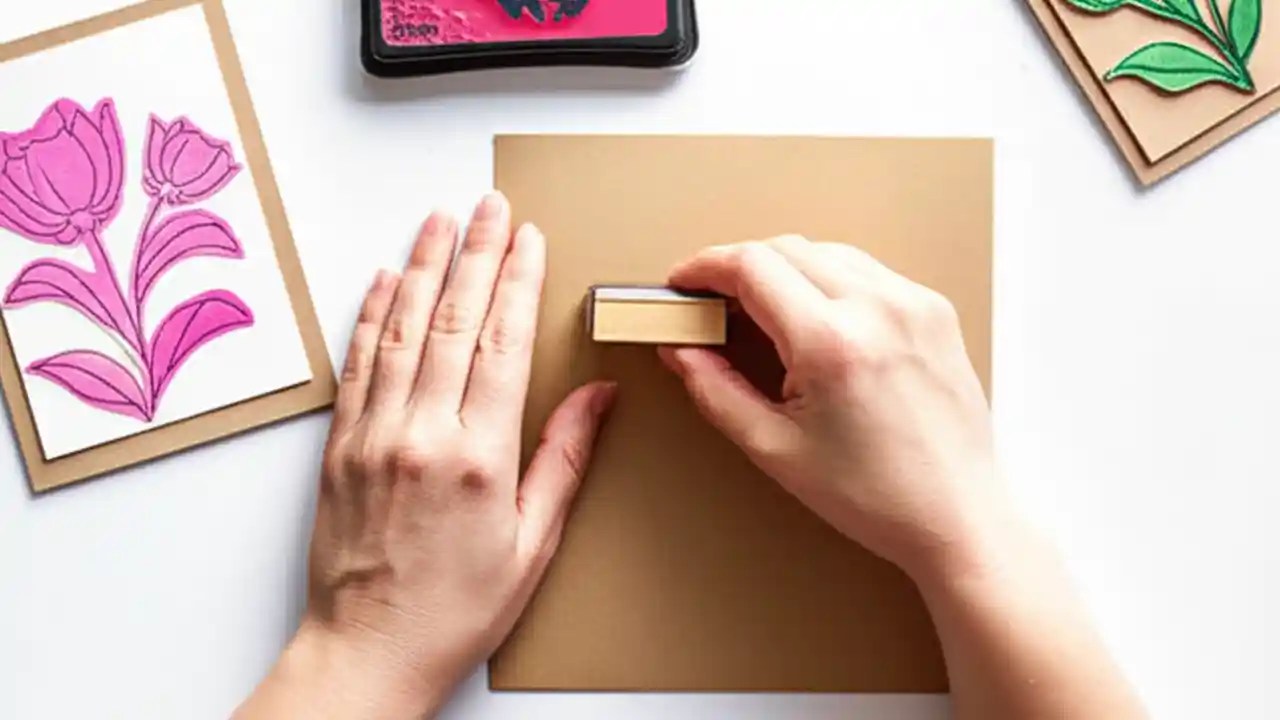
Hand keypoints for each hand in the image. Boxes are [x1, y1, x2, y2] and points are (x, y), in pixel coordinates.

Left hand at [236, 193, 615, 718]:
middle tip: (488, 205)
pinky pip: (357, 364)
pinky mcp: (339, 446)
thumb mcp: (533, 544)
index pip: (502, 344)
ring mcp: (373, 435)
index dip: (517, 282)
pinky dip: (369, 315)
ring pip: (400, 329)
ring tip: (437, 220)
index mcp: (479, 459)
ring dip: (420, 266)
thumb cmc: (455, 610)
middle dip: (474, 253)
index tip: (528, 239)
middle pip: (452, 320)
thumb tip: (597, 397)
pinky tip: (380, 279)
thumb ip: (563, 459)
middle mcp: (421, 435)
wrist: (367, 651)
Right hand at [659, 236, 1000, 581]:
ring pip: (826, 252)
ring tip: (761, 313)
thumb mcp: (775, 449)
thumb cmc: (876, 496)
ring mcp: (913, 304)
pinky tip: (814, 320)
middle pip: (785, 248)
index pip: (752, 265)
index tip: (685, 282)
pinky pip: (866, 271)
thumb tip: (681, 351)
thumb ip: (716, 390)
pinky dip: (828, 281)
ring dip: (784, 269)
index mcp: (832, 343)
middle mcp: (878, 308)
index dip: (706, 265)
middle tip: (713, 303)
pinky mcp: (934, 311)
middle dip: (739, 266)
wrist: (956, 516)